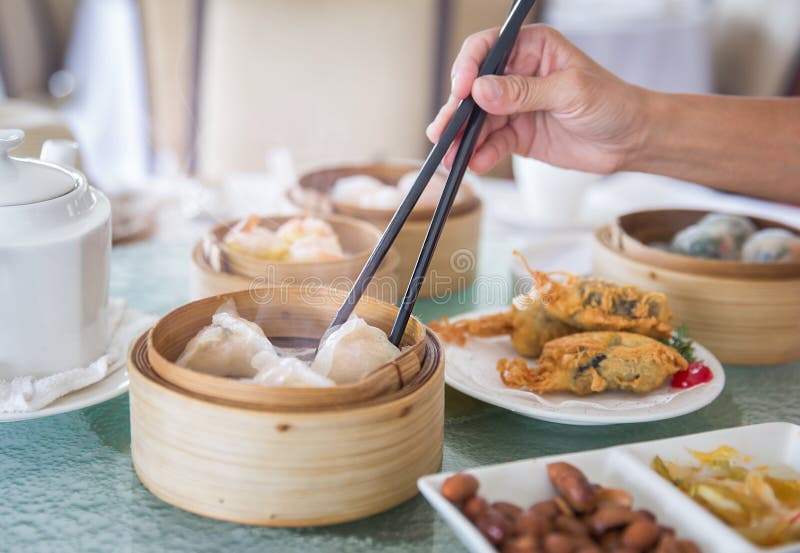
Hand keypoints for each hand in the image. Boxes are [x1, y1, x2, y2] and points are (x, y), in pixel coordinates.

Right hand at [427, 25, 649, 173]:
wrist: (630, 140)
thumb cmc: (612, 103)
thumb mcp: (571, 92)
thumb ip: (525, 92)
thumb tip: (481, 90)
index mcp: (531, 48)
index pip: (487, 49)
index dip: (468, 67)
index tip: (461, 91)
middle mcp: (517, 74)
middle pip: (474, 90)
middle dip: (457, 112)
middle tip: (444, 132)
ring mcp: (515, 107)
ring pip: (478, 121)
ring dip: (463, 139)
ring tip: (452, 157)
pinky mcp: (517, 135)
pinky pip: (491, 144)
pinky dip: (480, 155)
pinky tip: (474, 164)